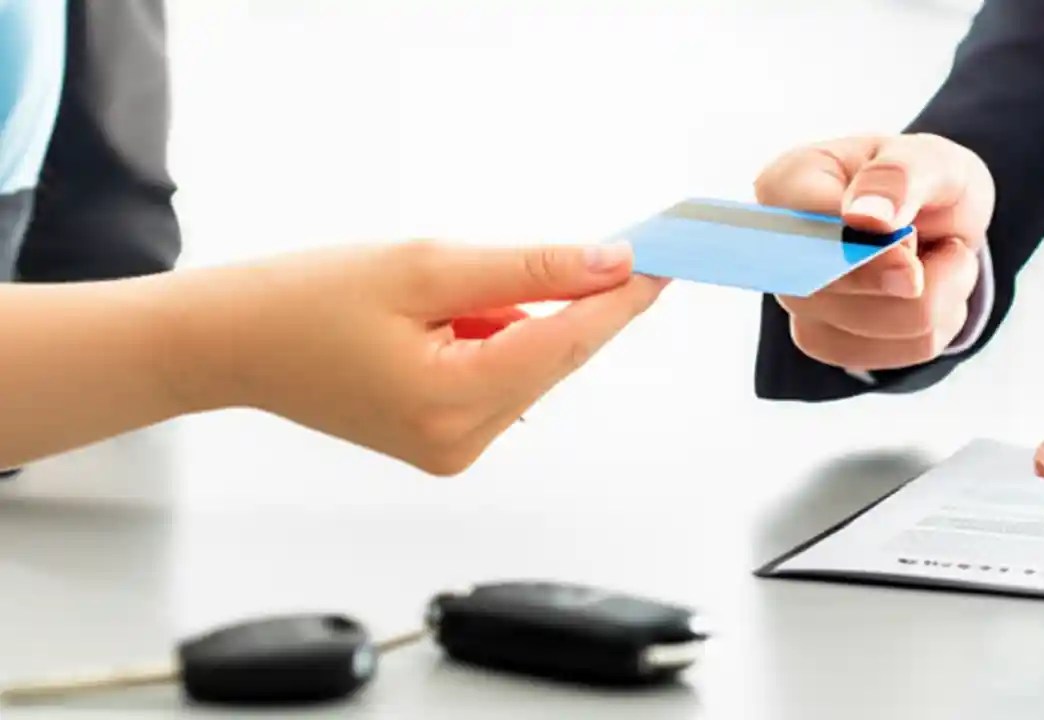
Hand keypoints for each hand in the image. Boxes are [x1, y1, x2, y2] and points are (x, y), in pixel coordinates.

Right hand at [162, 240, 664, 475]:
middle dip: (576, 305)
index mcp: (451, 403)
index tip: (663, 265)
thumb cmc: (307, 300)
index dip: (620, 302)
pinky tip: (452, 321)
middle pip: (553, 360)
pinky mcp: (444, 444)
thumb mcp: (427, 267)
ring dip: (521, 321)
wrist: (236, 342)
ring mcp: (452, 451)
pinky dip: (498, 341)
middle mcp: (459, 442)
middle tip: (604, 251)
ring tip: (449, 294)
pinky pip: (500, 382)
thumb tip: (607, 264)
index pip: (566, 346)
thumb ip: (528, 269)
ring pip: (529, 369)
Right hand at [753, 134, 994, 369]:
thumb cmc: (922, 179)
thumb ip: (897, 177)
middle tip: (949, 245)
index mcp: (785, 188)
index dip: (859, 247)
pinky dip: (940, 322)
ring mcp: (800, 303)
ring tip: (941, 257)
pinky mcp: (830, 342)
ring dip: (940, 295)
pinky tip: (932, 289)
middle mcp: (780, 251)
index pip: (803, 231)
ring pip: (881, 327)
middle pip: (837, 290)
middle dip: (914, 275)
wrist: (938, 218)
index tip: (909, 243)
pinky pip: (902, 350)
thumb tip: (866, 218)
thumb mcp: (928, 157)